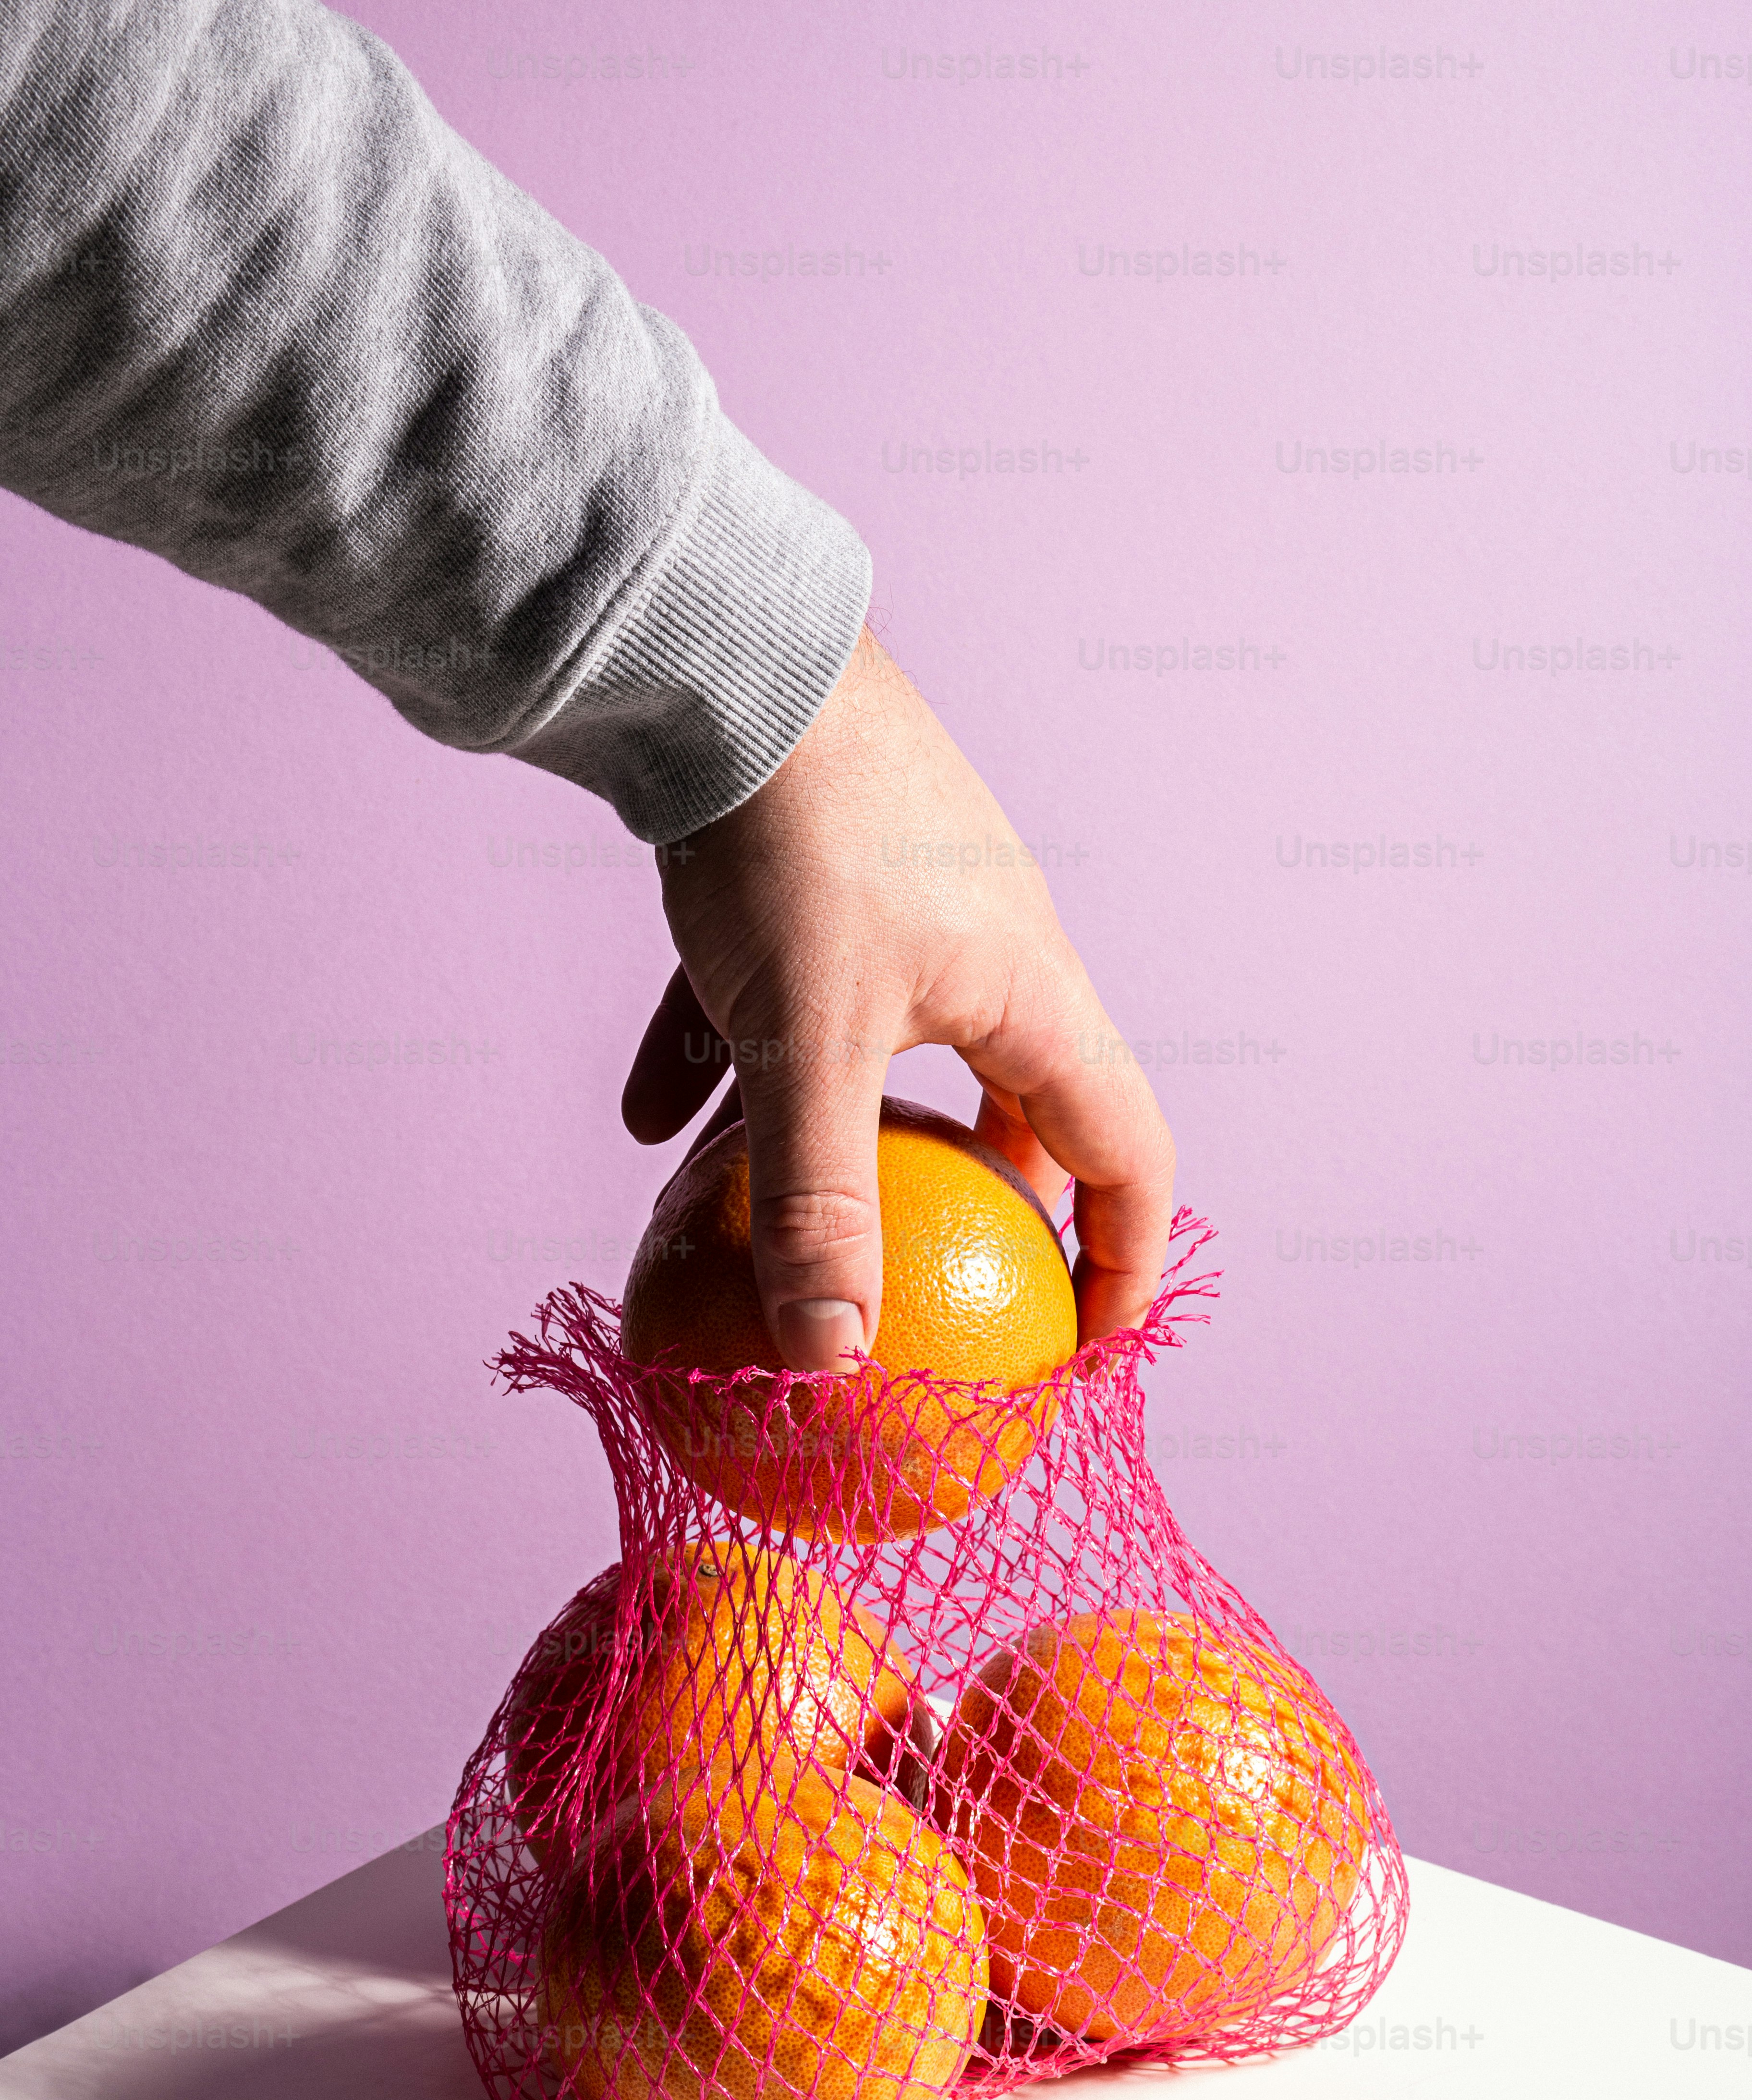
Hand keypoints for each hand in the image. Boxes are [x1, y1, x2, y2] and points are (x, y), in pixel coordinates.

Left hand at [621, 627, 1176, 1372]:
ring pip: (889, 1060)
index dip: (1123, 1258)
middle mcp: (989, 951)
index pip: (1124, 1151)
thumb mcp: (806, 1043)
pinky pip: (783, 1002)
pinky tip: (650, 1122)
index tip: (1086, 1347)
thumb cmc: (794, 838)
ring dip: (837, 1142)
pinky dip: (730, 1065)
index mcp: (1032, 994)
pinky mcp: (814, 878)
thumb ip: (818, 1206)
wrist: (719, 651)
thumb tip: (833, 1363)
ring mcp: (903, 909)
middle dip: (977, 1206)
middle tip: (936, 1288)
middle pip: (1015, 1109)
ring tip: (778, 1216)